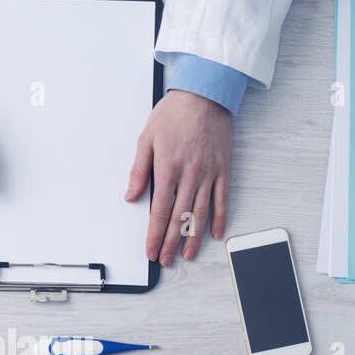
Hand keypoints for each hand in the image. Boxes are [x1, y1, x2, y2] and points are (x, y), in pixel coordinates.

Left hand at [125, 89, 231, 265]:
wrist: (205, 94)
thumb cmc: (174, 113)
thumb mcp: (146, 138)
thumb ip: (139, 170)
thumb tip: (131, 196)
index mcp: (168, 168)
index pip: (159, 211)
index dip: (154, 234)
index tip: (150, 250)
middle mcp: (190, 175)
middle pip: (179, 219)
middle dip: (170, 243)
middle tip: (165, 260)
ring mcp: (208, 174)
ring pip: (200, 214)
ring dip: (193, 238)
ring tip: (188, 255)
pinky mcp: (222, 170)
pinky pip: (222, 199)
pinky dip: (219, 218)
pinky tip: (215, 233)